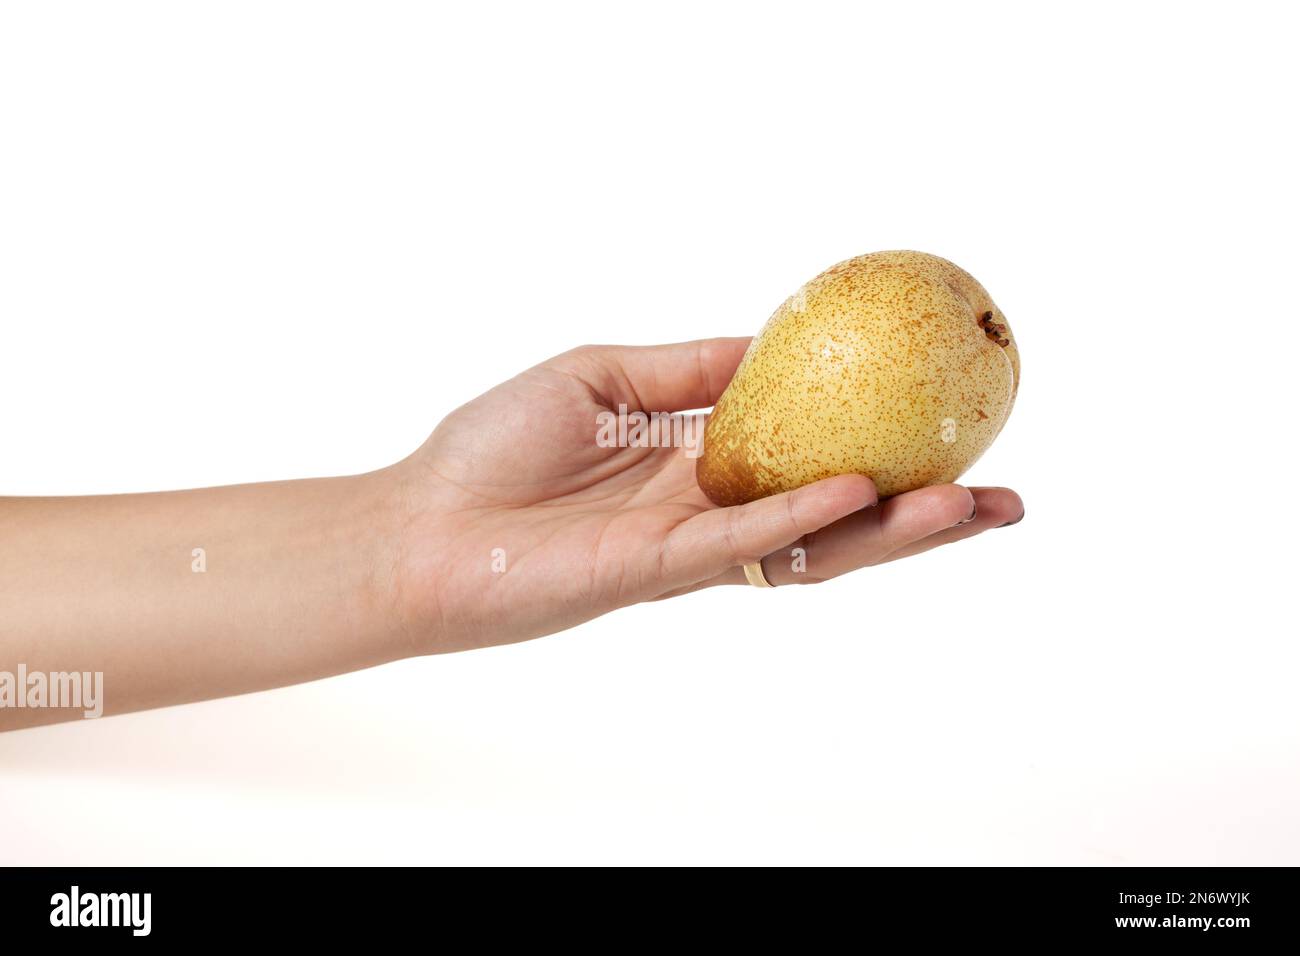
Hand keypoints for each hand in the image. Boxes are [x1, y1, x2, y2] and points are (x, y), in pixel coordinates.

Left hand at [391, 338, 1023, 651]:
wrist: (422, 521)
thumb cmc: (494, 446)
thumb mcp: (600, 375)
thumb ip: (686, 368)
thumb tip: (768, 339)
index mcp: (700, 466)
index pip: (810, 458)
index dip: (881, 446)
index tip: (945, 419)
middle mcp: (712, 513)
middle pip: (839, 518)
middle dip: (923, 515)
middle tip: (1004, 496)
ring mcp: (691, 549)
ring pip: (812, 546)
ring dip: (893, 531)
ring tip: (971, 507)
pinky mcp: (657, 572)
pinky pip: (743, 544)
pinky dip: (801, 517)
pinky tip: (858, 489)